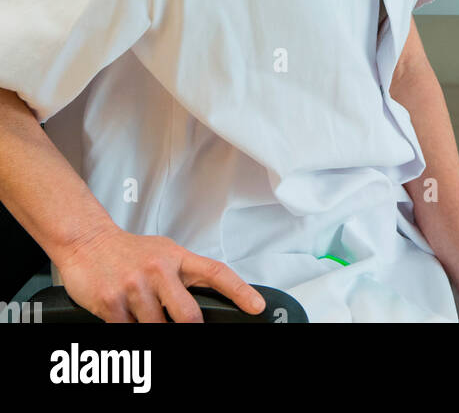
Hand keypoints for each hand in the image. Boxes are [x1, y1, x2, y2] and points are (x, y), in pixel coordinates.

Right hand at [54, 224, 266, 323]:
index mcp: (176, 258)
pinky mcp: (112, 302)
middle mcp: (158, 270)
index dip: (240, 290)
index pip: (216, 273)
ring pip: (157, 329)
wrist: (87, 241)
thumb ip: (182, 277)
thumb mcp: (162, 255)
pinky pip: (129, 332)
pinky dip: (129, 329)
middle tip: (182, 327)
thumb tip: (201, 307)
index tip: (256, 306)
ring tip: (142, 313)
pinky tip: (125, 315)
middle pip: (188, 316)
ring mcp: (135, 286)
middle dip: (189, 329)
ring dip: (152, 327)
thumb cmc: (128, 252)